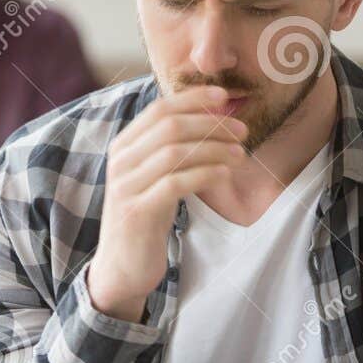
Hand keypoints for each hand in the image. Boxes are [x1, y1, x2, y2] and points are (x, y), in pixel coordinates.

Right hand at [86, 86, 247, 322]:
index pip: (159, 109)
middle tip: (242, 131)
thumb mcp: (155, 177)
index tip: (225, 96)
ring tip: (240, 155)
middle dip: (211, 124)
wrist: (123, 266)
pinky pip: (175, 183)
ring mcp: (126, 186)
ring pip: (174, 152)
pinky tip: (225, 174)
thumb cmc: (147, 216)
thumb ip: (172, 148)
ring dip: (214, 149)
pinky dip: (204, 174)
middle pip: (169, 126)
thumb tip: (213, 116)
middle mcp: (120, 161)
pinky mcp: (137, 212)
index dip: (193, 98)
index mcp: (124, 146)